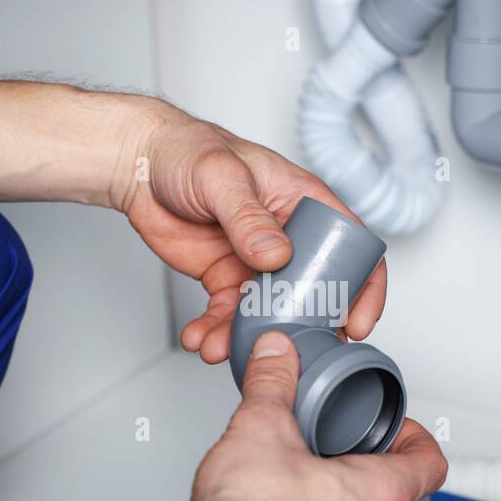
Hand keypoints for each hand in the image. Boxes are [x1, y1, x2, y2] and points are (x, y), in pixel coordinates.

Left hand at [112, 99, 386, 363]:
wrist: (137, 165)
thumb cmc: (186, 150)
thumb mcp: (221, 176)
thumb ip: (249, 217)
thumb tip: (277, 255)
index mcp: (303, 203)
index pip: (350, 247)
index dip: (363, 288)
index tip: (356, 324)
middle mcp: (287, 236)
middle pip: (313, 292)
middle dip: (303, 328)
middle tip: (287, 351)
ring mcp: (256, 261)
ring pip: (266, 311)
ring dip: (247, 337)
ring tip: (221, 348)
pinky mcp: (225, 277)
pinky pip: (228, 314)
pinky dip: (215, 331)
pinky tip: (200, 338)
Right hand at [175, 331, 447, 500]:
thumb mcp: (260, 428)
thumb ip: (273, 383)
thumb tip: (278, 357)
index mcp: (379, 495)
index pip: (430, 463)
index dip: (415, 438)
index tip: (394, 430)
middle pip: (392, 499)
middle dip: (362, 472)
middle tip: (327, 452)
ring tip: (297, 493)